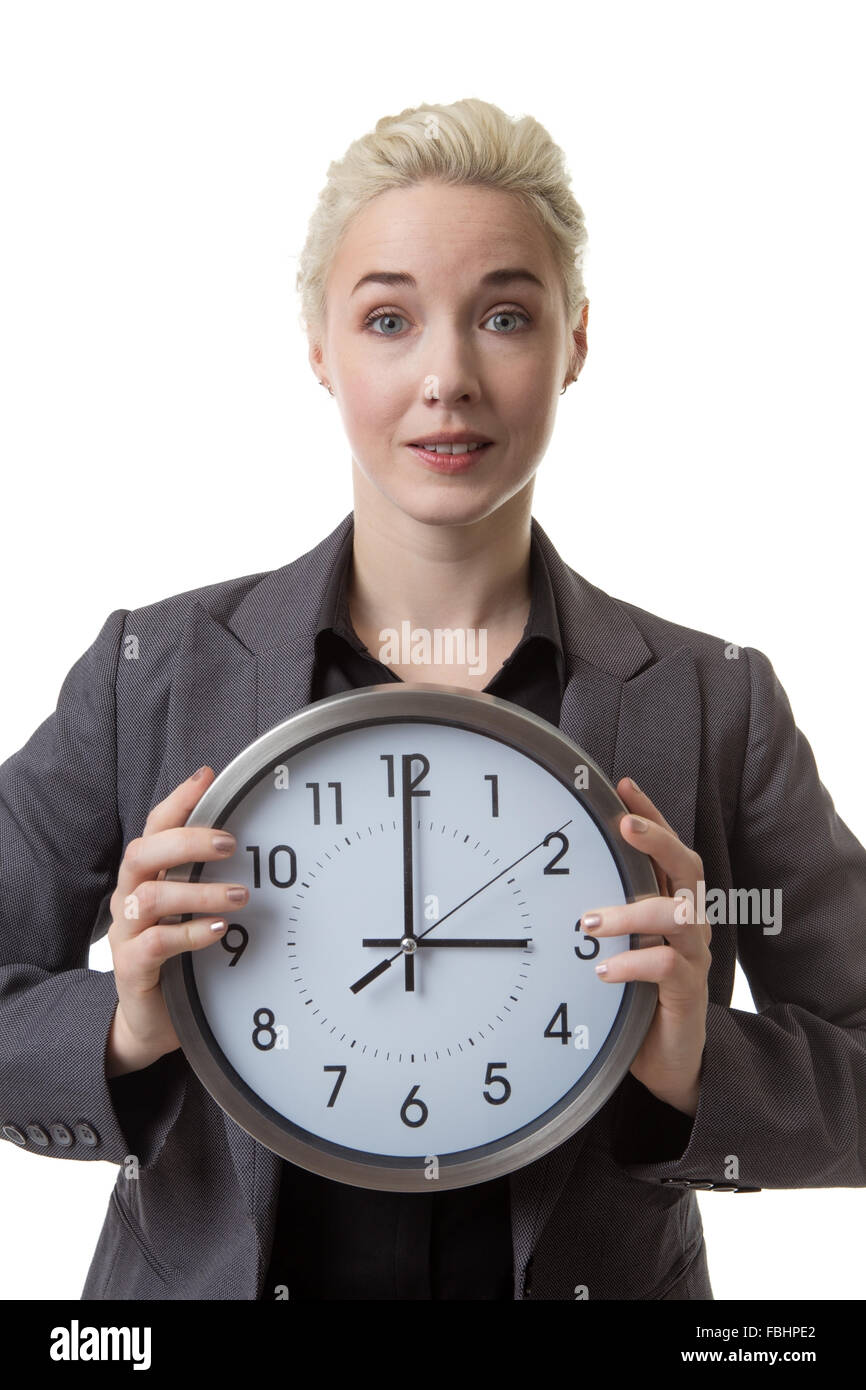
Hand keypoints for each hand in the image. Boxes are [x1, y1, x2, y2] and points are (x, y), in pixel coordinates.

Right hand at [105, 767, 248, 1077]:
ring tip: (239, 896)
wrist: (152, 1022)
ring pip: (147, 897)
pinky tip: (218, 932)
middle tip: (230, 843)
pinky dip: (188, 934)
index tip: (208, 777)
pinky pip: (152, 945)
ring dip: (196, 892)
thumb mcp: (197, 912)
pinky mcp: (132, 969)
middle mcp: (129, 899)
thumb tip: (256, 844)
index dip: (178, 800)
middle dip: (185, 840)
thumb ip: (214, 879)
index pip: (155, 827)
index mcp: (147, 877)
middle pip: (141, 852)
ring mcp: (126, 934)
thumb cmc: (181, 959)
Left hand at [580, 777, 710, 1117]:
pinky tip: (602, 970)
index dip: (651, 816)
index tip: (623, 786)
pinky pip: (667, 968)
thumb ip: (598, 918)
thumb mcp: (613, 951)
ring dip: (630, 911)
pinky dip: (632, 964)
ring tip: (589, 922)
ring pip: (677, 916)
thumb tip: (547, 888)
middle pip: (687, 869)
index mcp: (670, 907)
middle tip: (624, 826)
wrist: (669, 1061)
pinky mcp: (688, 994)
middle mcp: (688, 925)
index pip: (668, 851)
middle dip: (657, 840)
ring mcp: (693, 958)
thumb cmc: (635, 999)